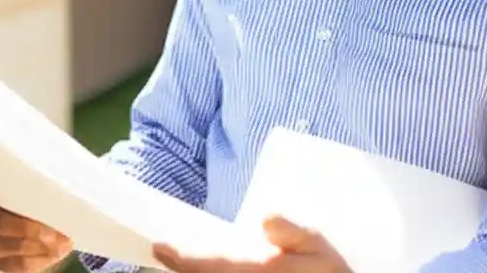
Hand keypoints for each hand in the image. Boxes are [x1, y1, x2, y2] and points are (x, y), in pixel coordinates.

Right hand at [0, 178, 72, 272]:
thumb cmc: (47, 192)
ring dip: (32, 244)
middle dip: (23, 227)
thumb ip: (37, 175)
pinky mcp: (3, 262)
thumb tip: (55, 171)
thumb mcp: (42, 178)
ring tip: (58, 240)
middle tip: (49, 228)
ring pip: (1, 246)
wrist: (58, 220)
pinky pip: (14, 264)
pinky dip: (36, 258)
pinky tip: (54, 251)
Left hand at [152, 216, 349, 272]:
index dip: (180, 259)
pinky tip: (202, 270)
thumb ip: (291, 232)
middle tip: (165, 253)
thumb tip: (265, 219)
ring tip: (180, 263)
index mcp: (259, 271)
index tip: (159, 247)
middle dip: (183, 269)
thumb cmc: (327, 272)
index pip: (208, 266)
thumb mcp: (317, 246)